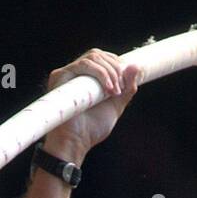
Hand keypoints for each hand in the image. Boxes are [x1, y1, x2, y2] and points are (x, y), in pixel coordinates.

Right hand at [42, 49, 140, 164]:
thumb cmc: (92, 129)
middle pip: (99, 55)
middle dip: (115, 69)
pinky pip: (83, 64)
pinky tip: (107, 88)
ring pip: (93, 57)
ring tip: (114, 92)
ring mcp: (68, 74)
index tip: (126, 83)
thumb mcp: (116, 106)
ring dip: (109, 72)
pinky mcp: (61, 76)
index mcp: (87, 78)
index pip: (104, 59)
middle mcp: (76, 73)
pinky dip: (100, 73)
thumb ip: (127, 88)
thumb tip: (135, 66)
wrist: (77, 142)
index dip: (117, 65)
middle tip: (121, 89)